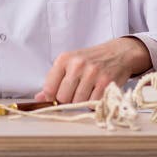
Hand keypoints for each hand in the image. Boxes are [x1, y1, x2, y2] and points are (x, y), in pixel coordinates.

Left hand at [35, 37, 151, 103]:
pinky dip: (93, 104)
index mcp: (64, 59)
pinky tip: (96, 94)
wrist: (118, 52)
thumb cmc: (92, 60)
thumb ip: (54, 81)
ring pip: (77, 102)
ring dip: (82, 103)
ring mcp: (92, 73)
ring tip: (88, 92)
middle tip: (76, 93)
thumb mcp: (70, 64)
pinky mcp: (106, 82)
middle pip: (63, 98)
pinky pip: (92, 103)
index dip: (52, 98)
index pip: (49, 89)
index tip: (58, 98)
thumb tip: (38, 99)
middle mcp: (77, 64)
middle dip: (68, 101)